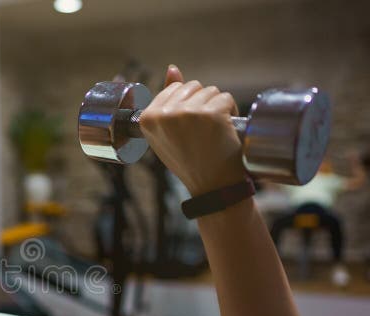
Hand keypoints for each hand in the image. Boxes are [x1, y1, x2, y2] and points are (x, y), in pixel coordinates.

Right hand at [139, 66, 244, 195]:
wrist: (211, 185)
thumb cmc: (190, 159)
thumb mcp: (168, 132)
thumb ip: (167, 100)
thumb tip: (172, 68)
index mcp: (147, 118)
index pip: (173, 89)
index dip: (186, 106)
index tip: (187, 128)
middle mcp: (164, 115)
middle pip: (192, 86)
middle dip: (202, 104)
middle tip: (202, 131)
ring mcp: (187, 114)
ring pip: (210, 91)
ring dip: (217, 108)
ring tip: (213, 132)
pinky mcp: (211, 115)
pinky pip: (226, 98)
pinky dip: (231, 112)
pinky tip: (225, 131)